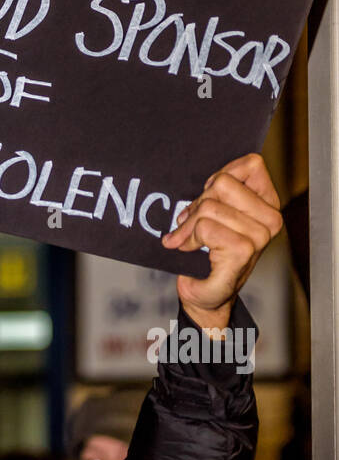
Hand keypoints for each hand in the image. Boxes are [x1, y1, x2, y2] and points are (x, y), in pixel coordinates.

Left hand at [161, 153, 282, 330]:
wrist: (206, 295)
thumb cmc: (210, 253)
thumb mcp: (216, 212)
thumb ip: (218, 190)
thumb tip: (209, 179)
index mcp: (268, 204)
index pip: (251, 164)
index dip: (219, 177)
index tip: (209, 198)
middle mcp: (271, 219)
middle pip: (222, 183)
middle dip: (198, 204)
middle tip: (191, 225)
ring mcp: (259, 236)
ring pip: (209, 206)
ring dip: (189, 225)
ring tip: (188, 239)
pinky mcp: (243, 250)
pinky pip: (205, 227)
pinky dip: (188, 238)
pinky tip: (189, 249)